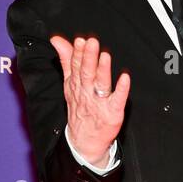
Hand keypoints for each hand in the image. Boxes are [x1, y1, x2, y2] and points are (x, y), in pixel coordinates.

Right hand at [49, 34, 129, 166]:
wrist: (84, 141)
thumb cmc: (80, 108)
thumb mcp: (69, 83)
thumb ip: (66, 59)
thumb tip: (57, 40)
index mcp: (77, 84)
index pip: (76, 67)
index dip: (78, 54)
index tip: (80, 41)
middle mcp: (87, 92)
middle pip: (87, 74)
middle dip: (88, 58)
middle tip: (92, 43)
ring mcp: (99, 103)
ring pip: (100, 85)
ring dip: (102, 70)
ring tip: (105, 56)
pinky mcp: (112, 113)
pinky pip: (117, 100)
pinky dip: (121, 89)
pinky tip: (125, 78)